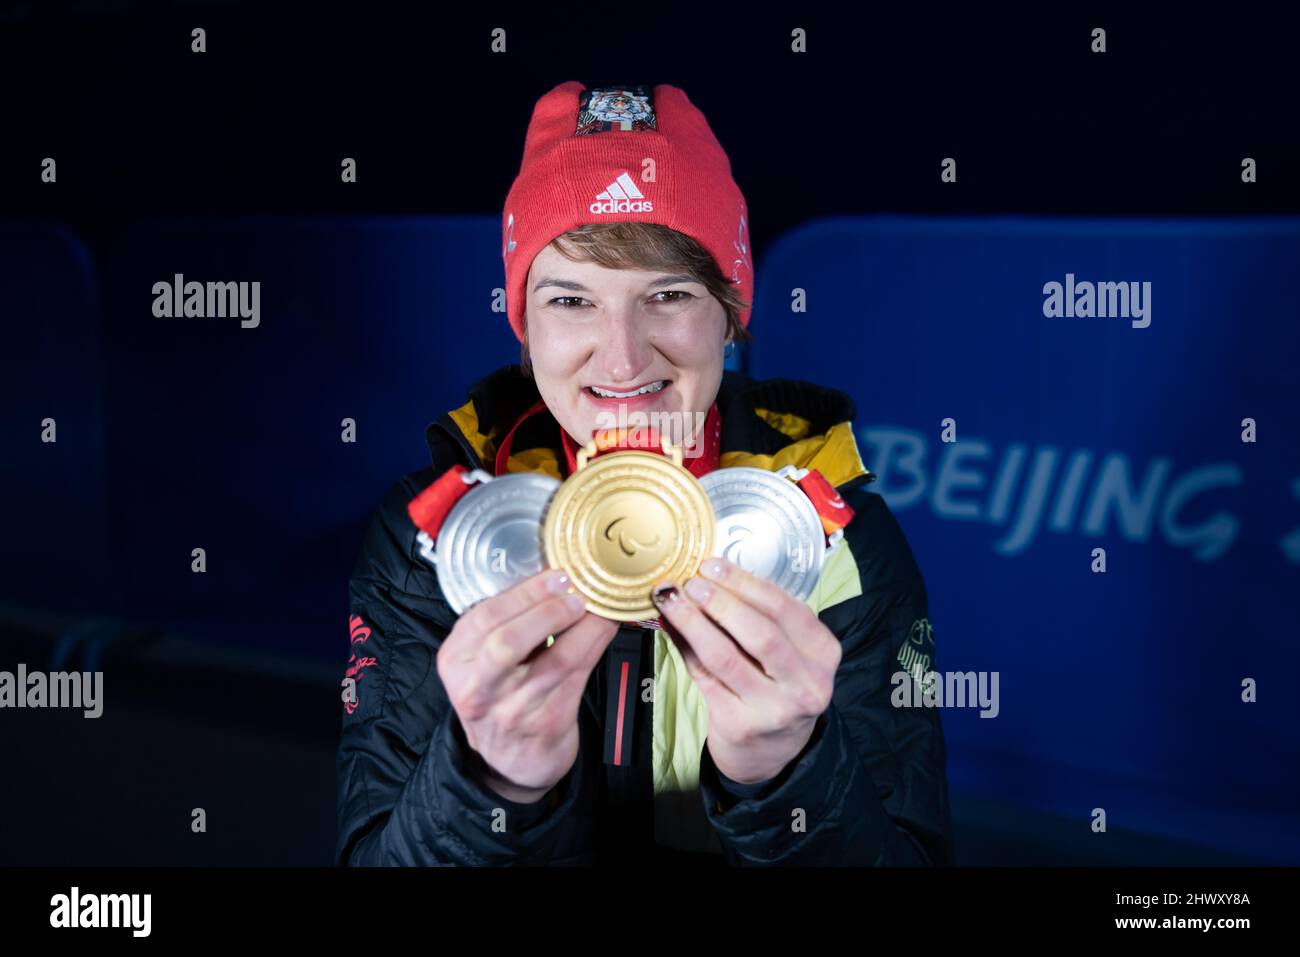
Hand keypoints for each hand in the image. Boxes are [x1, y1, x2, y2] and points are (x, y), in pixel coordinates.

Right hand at [437, 569, 617, 802]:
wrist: (507, 762)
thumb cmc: (497, 697)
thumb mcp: (481, 661)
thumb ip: (505, 622)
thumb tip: (552, 576)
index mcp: (456, 661)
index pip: (483, 618)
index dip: (524, 593)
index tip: (555, 575)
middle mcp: (478, 688)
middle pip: (507, 642)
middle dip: (546, 610)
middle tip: (574, 594)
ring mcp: (513, 710)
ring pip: (554, 660)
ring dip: (583, 625)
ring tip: (597, 606)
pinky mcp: (548, 722)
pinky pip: (579, 676)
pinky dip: (596, 644)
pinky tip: (604, 628)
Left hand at [650, 557, 841, 785]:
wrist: (771, 752)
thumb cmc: (776, 686)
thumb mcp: (785, 651)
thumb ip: (754, 615)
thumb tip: (706, 575)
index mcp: (822, 654)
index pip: (785, 609)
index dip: (745, 583)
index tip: (713, 565)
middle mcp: (805, 684)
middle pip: (761, 634)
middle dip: (721, 602)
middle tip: (692, 582)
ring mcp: (774, 709)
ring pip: (727, 657)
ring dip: (694, 622)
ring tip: (672, 600)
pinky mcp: (740, 725)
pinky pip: (705, 677)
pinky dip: (685, 647)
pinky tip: (671, 627)